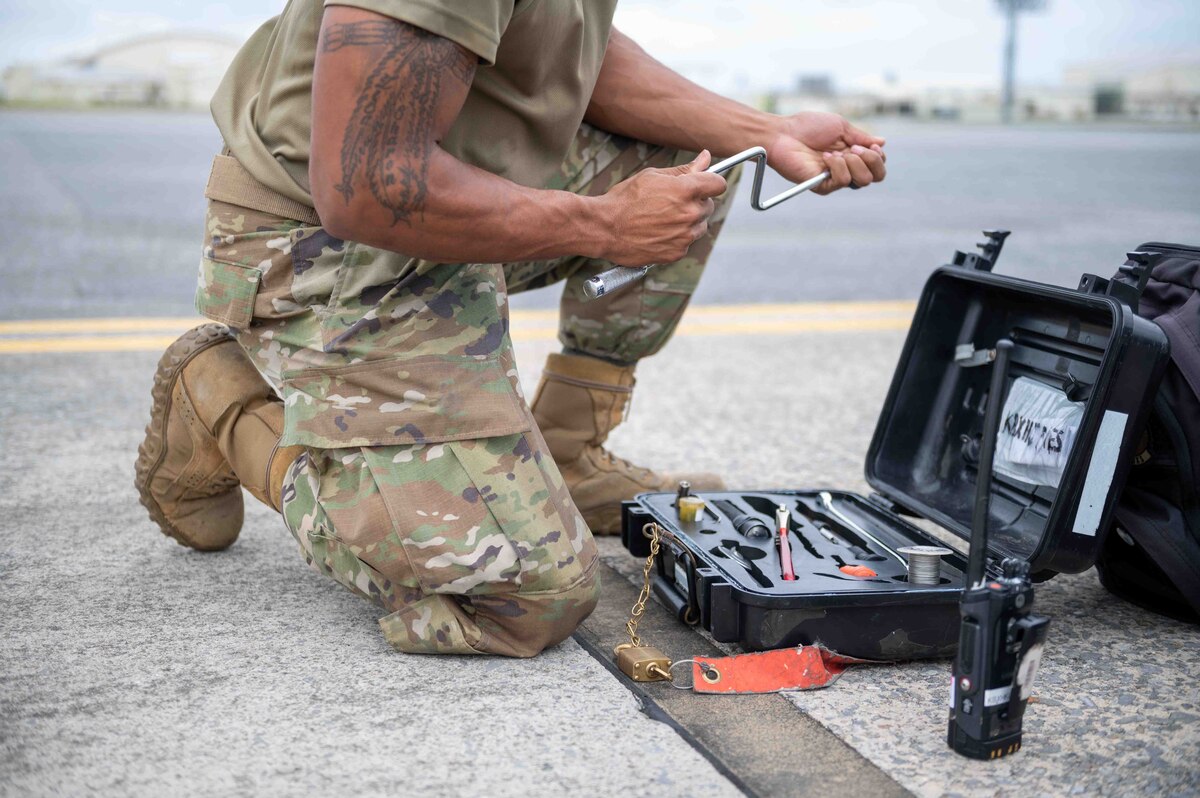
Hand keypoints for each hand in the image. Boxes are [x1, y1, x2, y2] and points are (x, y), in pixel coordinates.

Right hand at [598, 150, 727, 266]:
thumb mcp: (653, 177)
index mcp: (686, 190)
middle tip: (670, 202)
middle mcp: (689, 213)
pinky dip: (676, 238)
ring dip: (688, 221)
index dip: (711, 182)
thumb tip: (706, 157)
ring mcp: (684, 236)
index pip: (718, 184)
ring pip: (699, 226)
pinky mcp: (677, 252)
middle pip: (709, 206)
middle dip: (695, 202)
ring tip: (661, 218)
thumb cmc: (625, 198)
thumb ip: (684, 170)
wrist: (604, 227)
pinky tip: (656, 232)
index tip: (704, 184)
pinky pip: (686, 242)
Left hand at [765, 111, 886, 195]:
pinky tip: (827, 158)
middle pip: (876, 176)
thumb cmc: (807, 127)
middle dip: (872, 160)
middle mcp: (846, 168)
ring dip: (855, 162)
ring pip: (863, 181)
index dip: (878, 156)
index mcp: (851, 154)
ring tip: (838, 152)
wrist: (783, 133)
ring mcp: (834, 178)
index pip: (877, 165)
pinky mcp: (822, 185)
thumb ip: (861, 137)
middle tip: (852, 148)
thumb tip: (882, 143)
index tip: (868, 144)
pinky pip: (843, 182)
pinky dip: (839, 167)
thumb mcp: (840, 126)